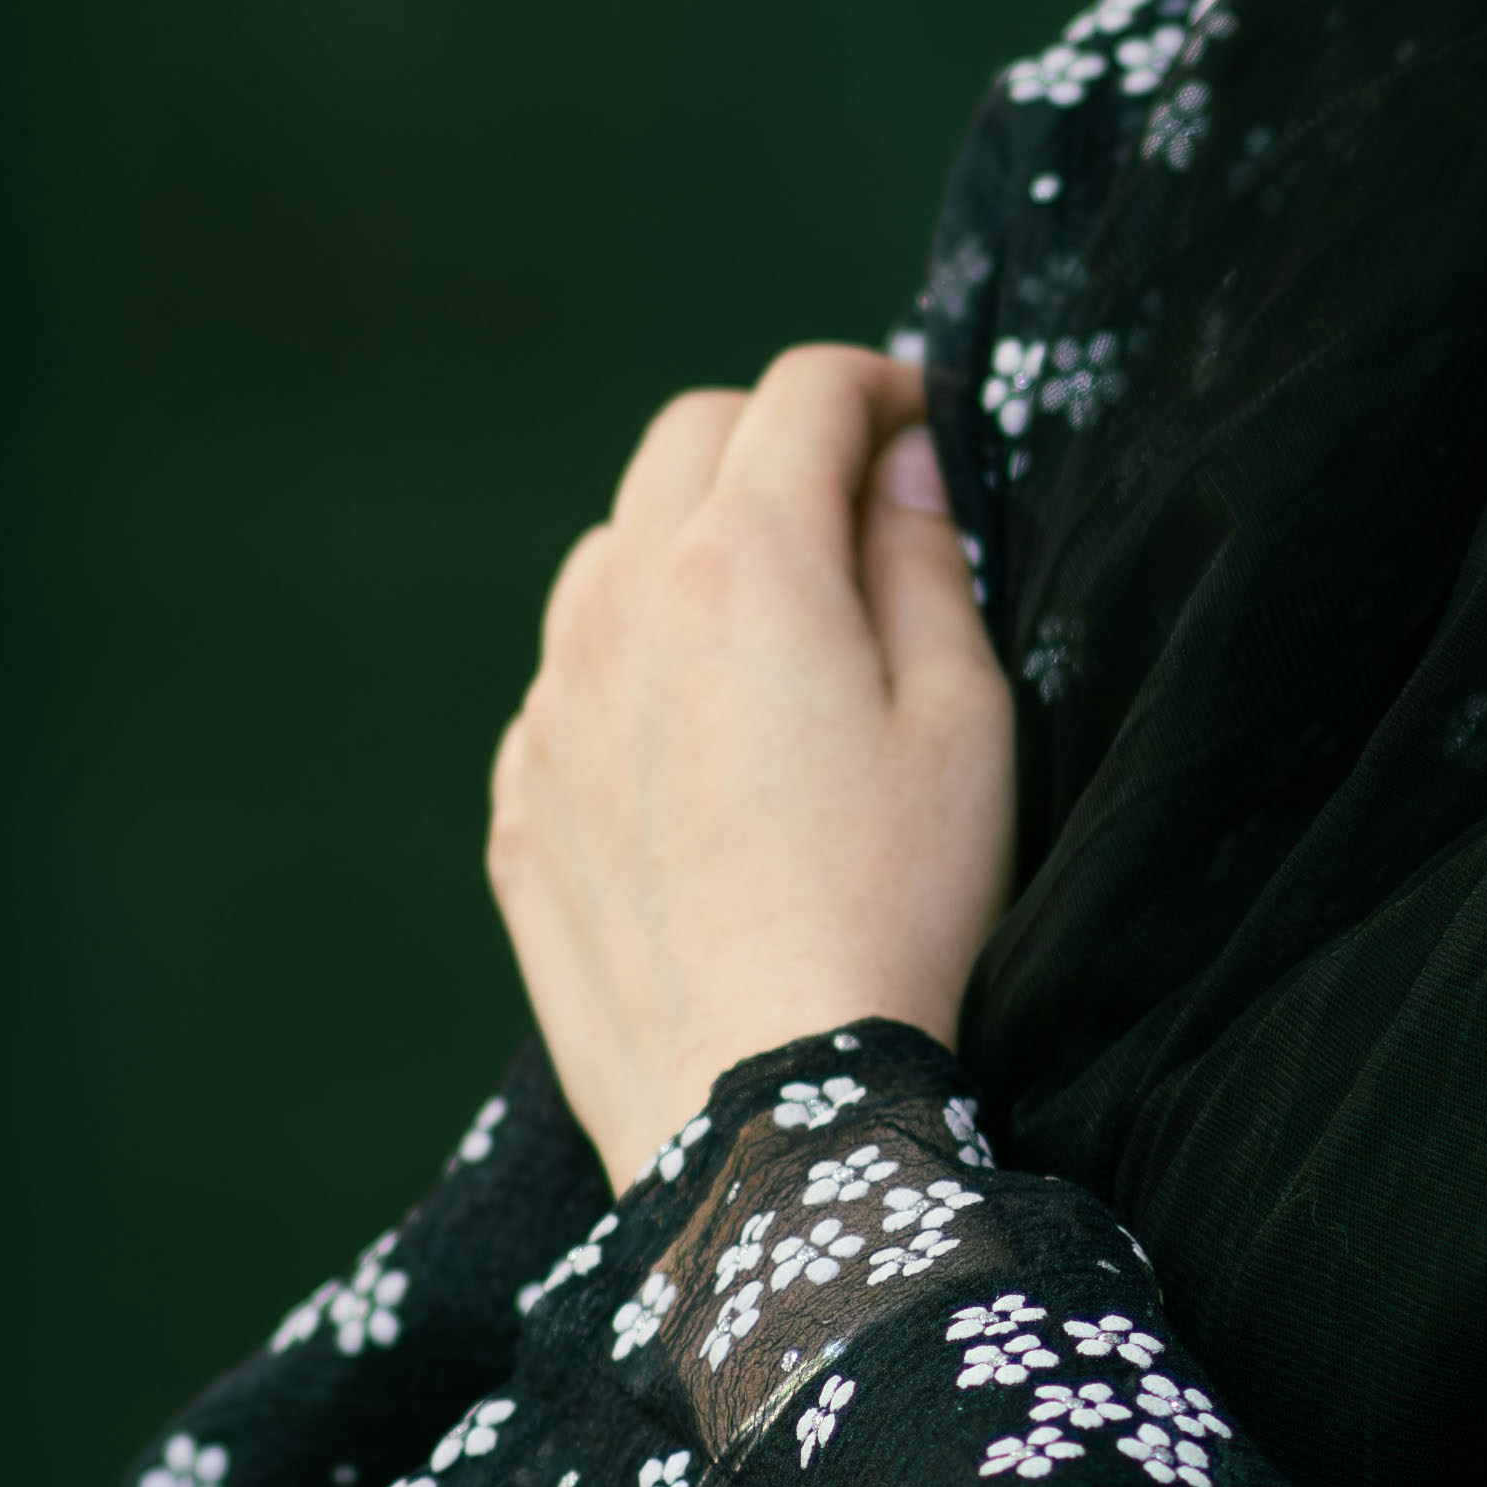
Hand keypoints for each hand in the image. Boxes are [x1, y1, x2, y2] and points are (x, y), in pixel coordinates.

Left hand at [487, 347, 1015, 1191]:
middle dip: (776, 439)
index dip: (881, 386)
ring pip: (611, 554)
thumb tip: (898, 466)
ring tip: (775, 634)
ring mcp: (552, 705)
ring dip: (693, 550)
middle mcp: (620, 604)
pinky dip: (637, 669)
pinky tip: (706, 753)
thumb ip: (925, 564)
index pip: (802, 395)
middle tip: (857, 503)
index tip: (927, 428)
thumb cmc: (896, 907)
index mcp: (743, 561)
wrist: (762, 1101)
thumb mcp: (965, 722)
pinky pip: (571, 684)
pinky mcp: (521, 801)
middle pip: (687, 440)